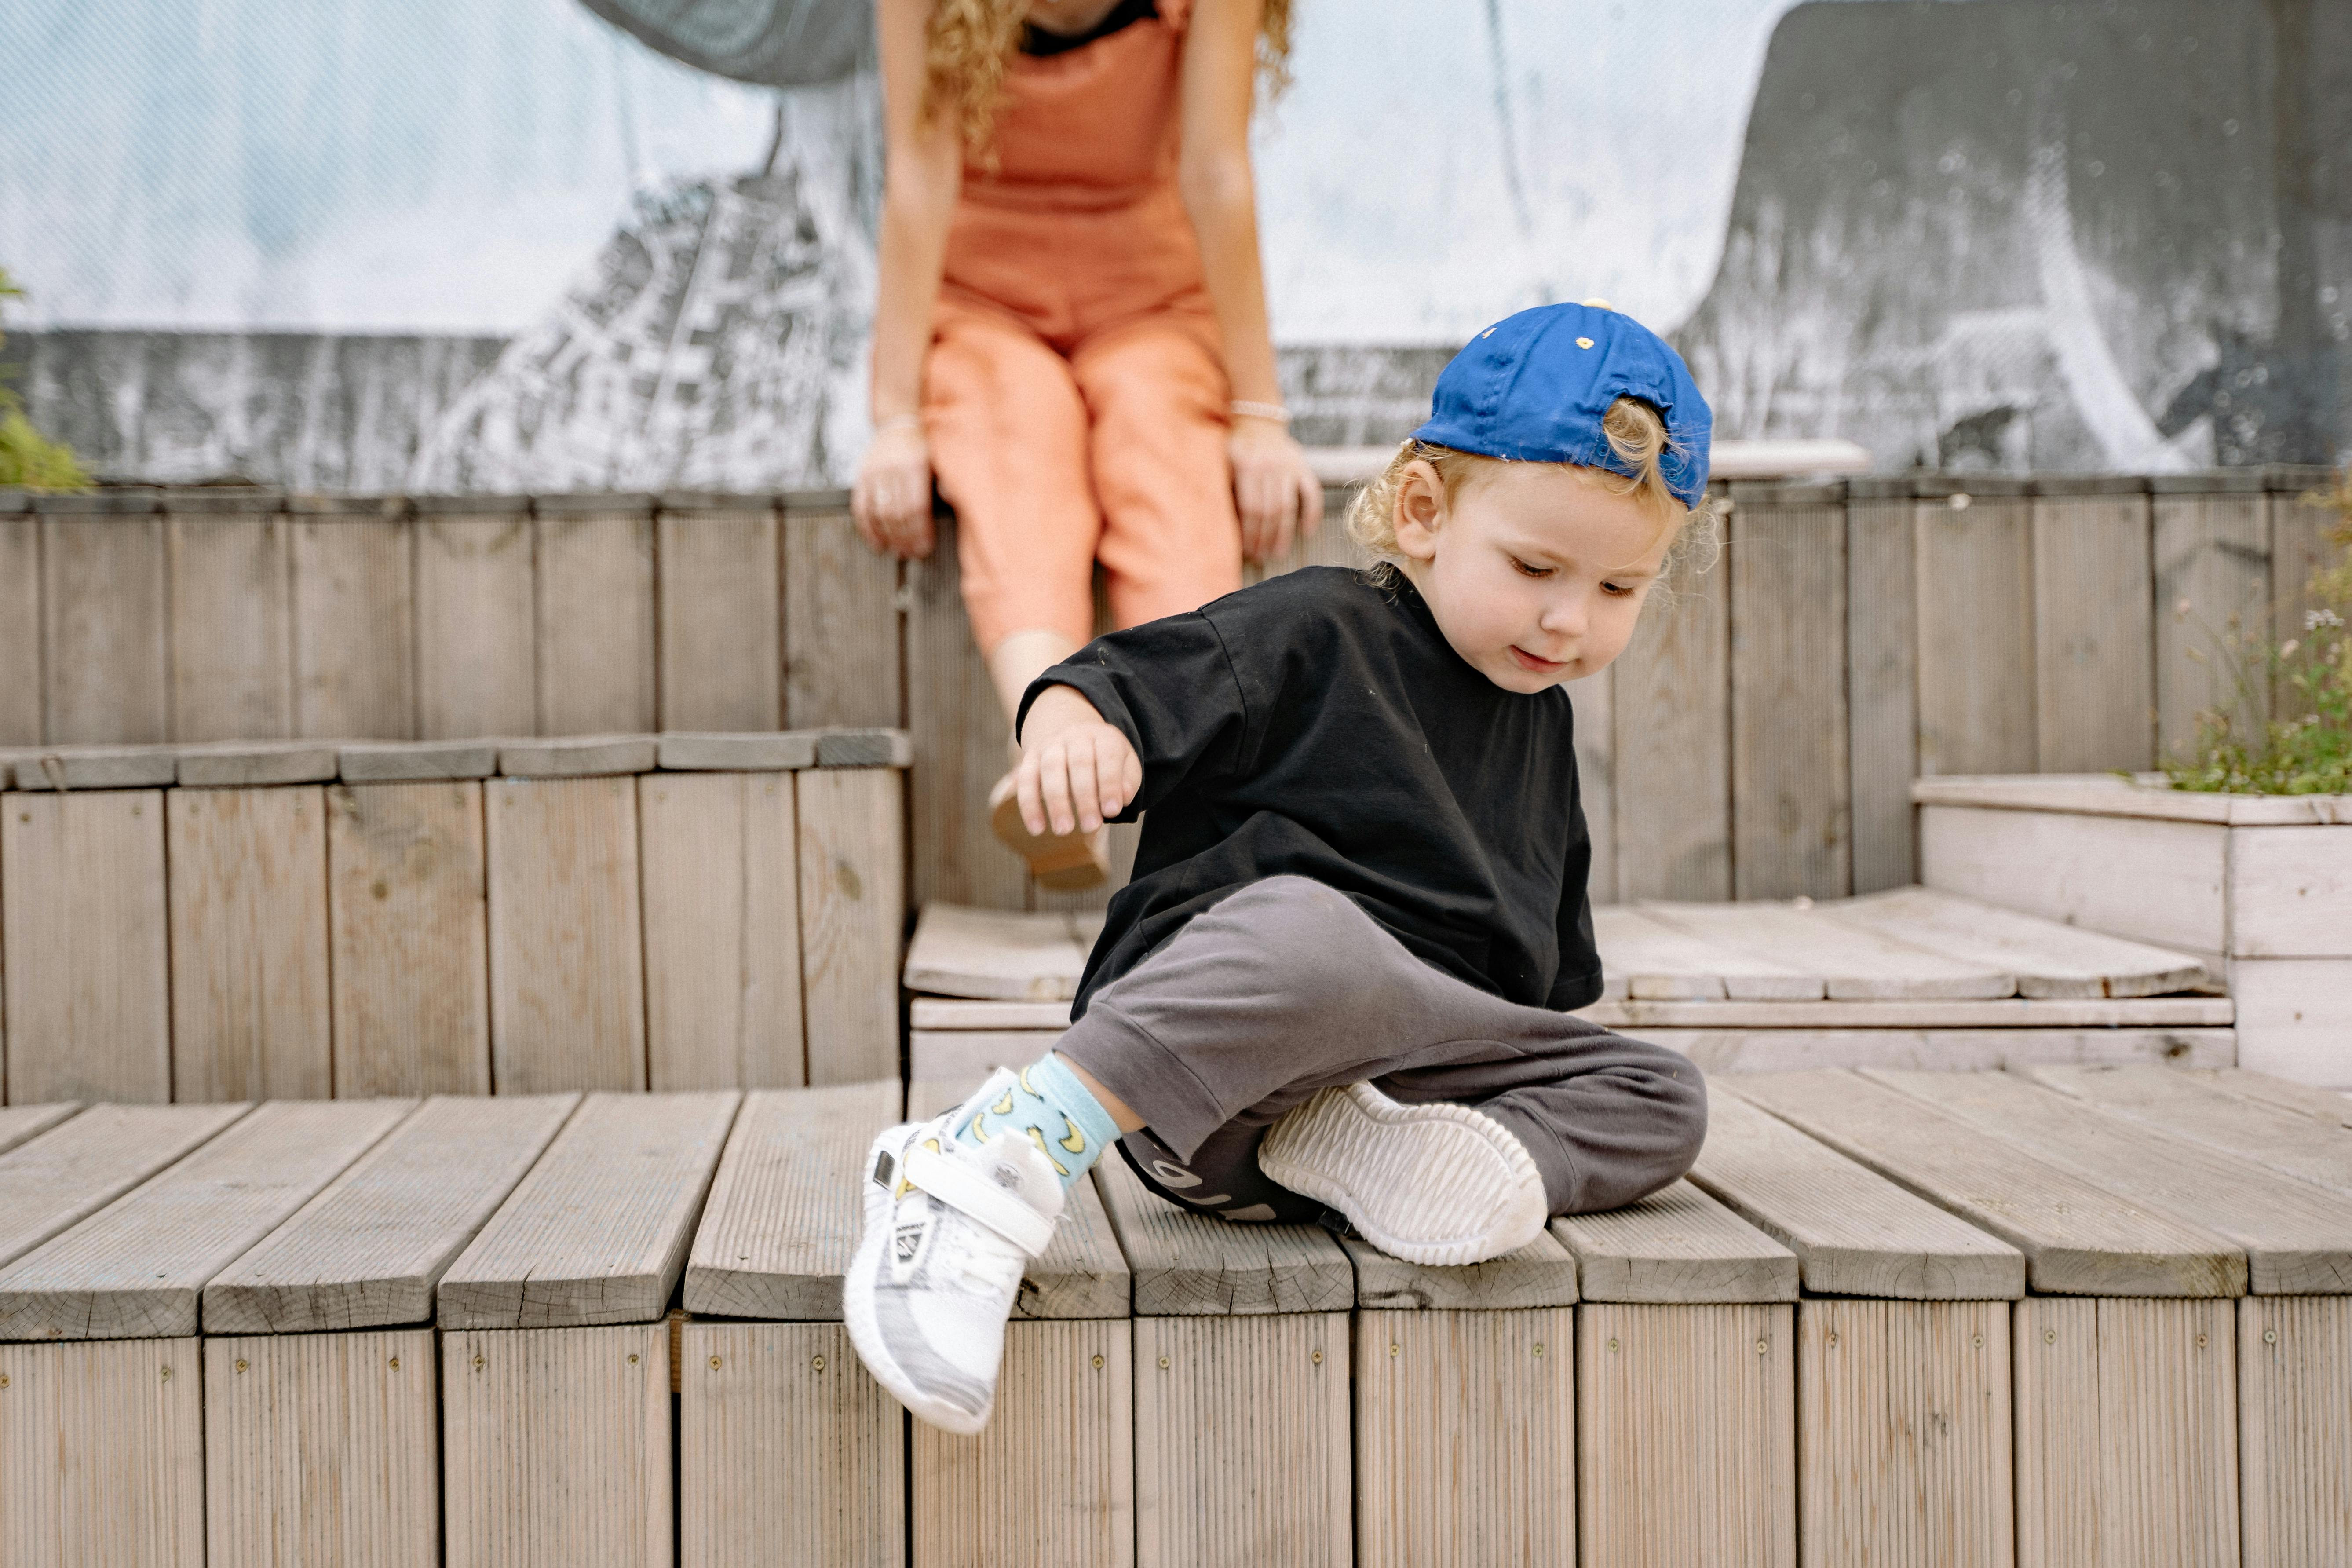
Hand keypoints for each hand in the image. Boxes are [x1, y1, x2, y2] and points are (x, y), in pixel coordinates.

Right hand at [851, 420, 936, 558]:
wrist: (900, 421)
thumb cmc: (928, 448)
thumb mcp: (941, 459)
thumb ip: (947, 481)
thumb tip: (953, 502)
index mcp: (916, 465)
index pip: (916, 507)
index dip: (920, 531)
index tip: (925, 548)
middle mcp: (893, 468)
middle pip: (897, 513)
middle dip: (906, 538)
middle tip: (912, 554)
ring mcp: (874, 472)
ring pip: (879, 512)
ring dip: (889, 537)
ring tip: (898, 552)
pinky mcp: (862, 475)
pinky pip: (861, 506)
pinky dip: (868, 528)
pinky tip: (877, 543)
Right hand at [1015, 686, 1142, 836]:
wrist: (1072, 735)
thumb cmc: (1104, 758)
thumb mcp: (1125, 762)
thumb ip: (1128, 780)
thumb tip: (1122, 800)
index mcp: (1103, 737)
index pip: (1108, 757)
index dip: (1110, 784)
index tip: (1112, 812)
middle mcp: (1075, 736)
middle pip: (1079, 763)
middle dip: (1085, 797)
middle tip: (1091, 827)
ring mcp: (1050, 746)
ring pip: (1050, 770)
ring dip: (1055, 802)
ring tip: (1063, 831)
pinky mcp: (1030, 758)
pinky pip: (1025, 780)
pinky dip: (1028, 805)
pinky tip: (1036, 828)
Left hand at [1228, 418, 1323, 564]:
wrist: (1257, 421)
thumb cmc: (1234, 448)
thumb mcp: (1223, 462)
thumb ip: (1224, 488)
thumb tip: (1221, 524)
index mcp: (1247, 466)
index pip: (1250, 508)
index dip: (1248, 532)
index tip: (1245, 550)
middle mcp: (1270, 466)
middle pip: (1269, 511)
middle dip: (1264, 538)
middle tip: (1260, 557)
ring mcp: (1290, 466)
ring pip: (1288, 507)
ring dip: (1284, 534)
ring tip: (1278, 554)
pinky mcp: (1303, 467)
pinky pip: (1312, 493)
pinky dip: (1312, 514)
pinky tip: (1307, 533)